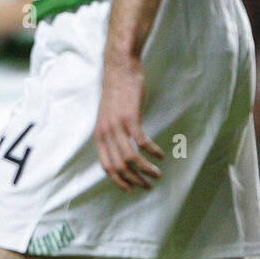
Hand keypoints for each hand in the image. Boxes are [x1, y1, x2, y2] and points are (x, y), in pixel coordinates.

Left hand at [93, 53, 164, 191]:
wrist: (119, 68)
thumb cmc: (116, 92)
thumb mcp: (108, 116)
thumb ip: (112, 134)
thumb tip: (121, 149)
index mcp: (99, 135)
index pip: (106, 166)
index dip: (118, 181)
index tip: (130, 190)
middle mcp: (105, 133)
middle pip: (119, 166)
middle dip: (134, 180)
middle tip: (148, 186)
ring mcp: (117, 126)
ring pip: (130, 158)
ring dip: (145, 170)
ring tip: (157, 175)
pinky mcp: (130, 118)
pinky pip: (142, 142)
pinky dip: (152, 152)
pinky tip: (160, 155)